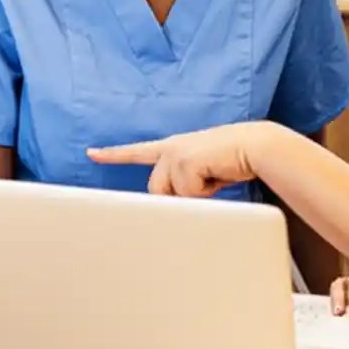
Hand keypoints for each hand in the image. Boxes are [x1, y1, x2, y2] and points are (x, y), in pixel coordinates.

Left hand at [88, 122, 280, 196]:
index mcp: (172, 148)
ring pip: (171, 194)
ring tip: (214, 176)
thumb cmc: (233, 160)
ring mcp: (174, 154)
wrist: (256, 146)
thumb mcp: (202, 172)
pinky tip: (218, 175)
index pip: (137, 152)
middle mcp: (169, 149)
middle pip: (156, 190)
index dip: (113, 154)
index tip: (92, 153)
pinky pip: (188, 194)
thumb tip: (175, 201)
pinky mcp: (183, 162)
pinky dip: (206, 192)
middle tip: (204, 184)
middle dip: (178, 196)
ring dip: (194, 194)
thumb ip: (183, 182)